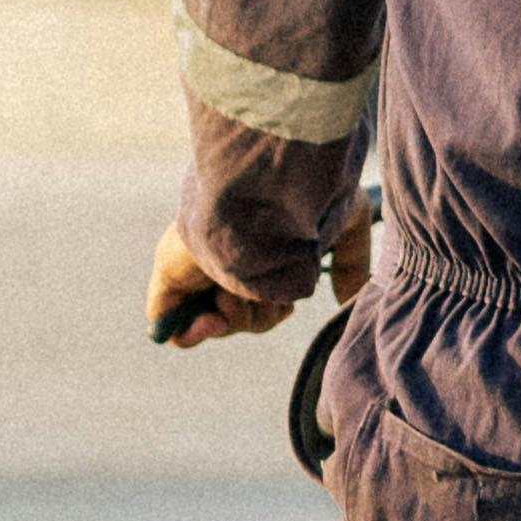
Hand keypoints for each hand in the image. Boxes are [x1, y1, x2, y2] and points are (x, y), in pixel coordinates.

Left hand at [149, 188, 370, 348]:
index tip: (284, 300)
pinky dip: (190, 332)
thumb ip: (350, 263)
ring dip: (237, 317)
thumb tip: (348, 299)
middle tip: (260, 291)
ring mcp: (197, 268)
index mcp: (261, 246)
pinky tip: (214, 313)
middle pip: (244, 317)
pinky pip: (170, 325)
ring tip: (235, 288)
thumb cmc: (310, 195)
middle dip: (258, 316)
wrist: (269, 188)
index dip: (275, 308)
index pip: (265, 298)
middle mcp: (226, 256)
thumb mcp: (346, 224)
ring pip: (218, 324)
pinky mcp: (171, 278)